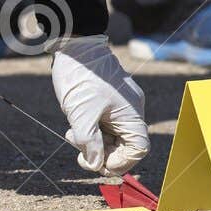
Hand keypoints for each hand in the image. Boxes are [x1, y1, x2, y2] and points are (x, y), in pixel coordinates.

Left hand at [51, 35, 149, 175]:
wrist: (74, 46)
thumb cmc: (80, 77)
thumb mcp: (81, 115)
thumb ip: (89, 143)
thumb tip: (96, 165)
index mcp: (132, 113)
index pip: (138, 149)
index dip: (121, 162)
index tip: (99, 164)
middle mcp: (131, 110)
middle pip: (124, 145)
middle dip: (102, 153)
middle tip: (80, 153)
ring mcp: (120, 106)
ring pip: (111, 137)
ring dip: (92, 143)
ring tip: (72, 134)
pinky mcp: (108, 102)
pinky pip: (104, 125)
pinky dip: (90, 131)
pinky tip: (74, 127)